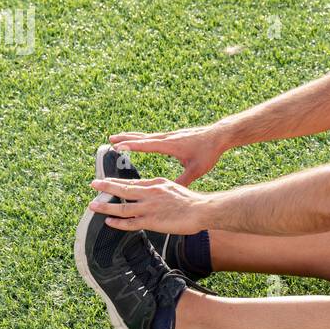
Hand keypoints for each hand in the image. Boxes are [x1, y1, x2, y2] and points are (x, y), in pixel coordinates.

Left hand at [88, 177, 212, 234]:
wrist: (201, 209)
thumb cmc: (192, 201)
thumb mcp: (174, 187)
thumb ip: (161, 190)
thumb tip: (152, 193)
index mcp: (156, 183)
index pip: (132, 182)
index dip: (117, 182)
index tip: (106, 181)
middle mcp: (149, 193)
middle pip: (122, 189)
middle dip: (106, 187)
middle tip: (93, 184)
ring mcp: (149, 207)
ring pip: (122, 206)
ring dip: (105, 206)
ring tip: (93, 205)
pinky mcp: (151, 221)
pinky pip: (130, 223)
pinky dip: (118, 222)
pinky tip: (108, 221)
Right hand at [108, 124, 230, 184]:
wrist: (219, 136)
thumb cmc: (209, 152)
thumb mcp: (196, 170)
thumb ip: (183, 181)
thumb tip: (171, 192)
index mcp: (170, 145)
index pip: (146, 145)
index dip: (131, 146)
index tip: (117, 146)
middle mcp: (168, 138)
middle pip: (142, 138)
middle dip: (125, 138)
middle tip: (110, 140)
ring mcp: (170, 136)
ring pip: (147, 136)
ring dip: (132, 137)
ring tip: (119, 137)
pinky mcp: (174, 136)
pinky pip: (154, 137)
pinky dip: (144, 138)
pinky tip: (142, 141)